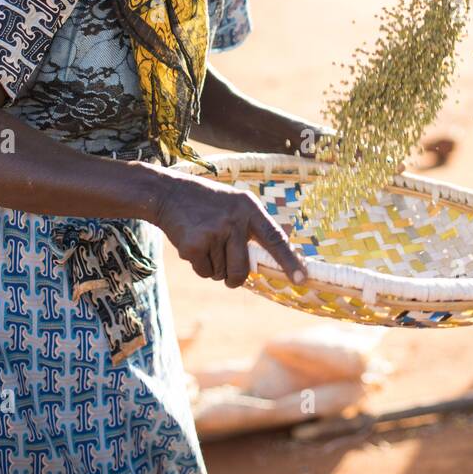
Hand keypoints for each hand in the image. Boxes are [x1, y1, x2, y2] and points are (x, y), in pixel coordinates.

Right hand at [153, 168, 307, 289]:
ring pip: (221, 272)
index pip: (276, 238)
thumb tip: (271, 263)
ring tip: (205, 241)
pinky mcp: (194, 244)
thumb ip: (253, 229)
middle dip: (234, 278)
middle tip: (227, 273)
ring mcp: (214, 231)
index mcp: (250, 208)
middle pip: (243, 269)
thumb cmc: (208, 204)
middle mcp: (235, 220)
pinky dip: (199, 265)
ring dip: (213, 266)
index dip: (290, 262)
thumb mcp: (236, 205)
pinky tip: (193, 243)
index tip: (302, 280)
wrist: (170, 193)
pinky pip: (204, 272)